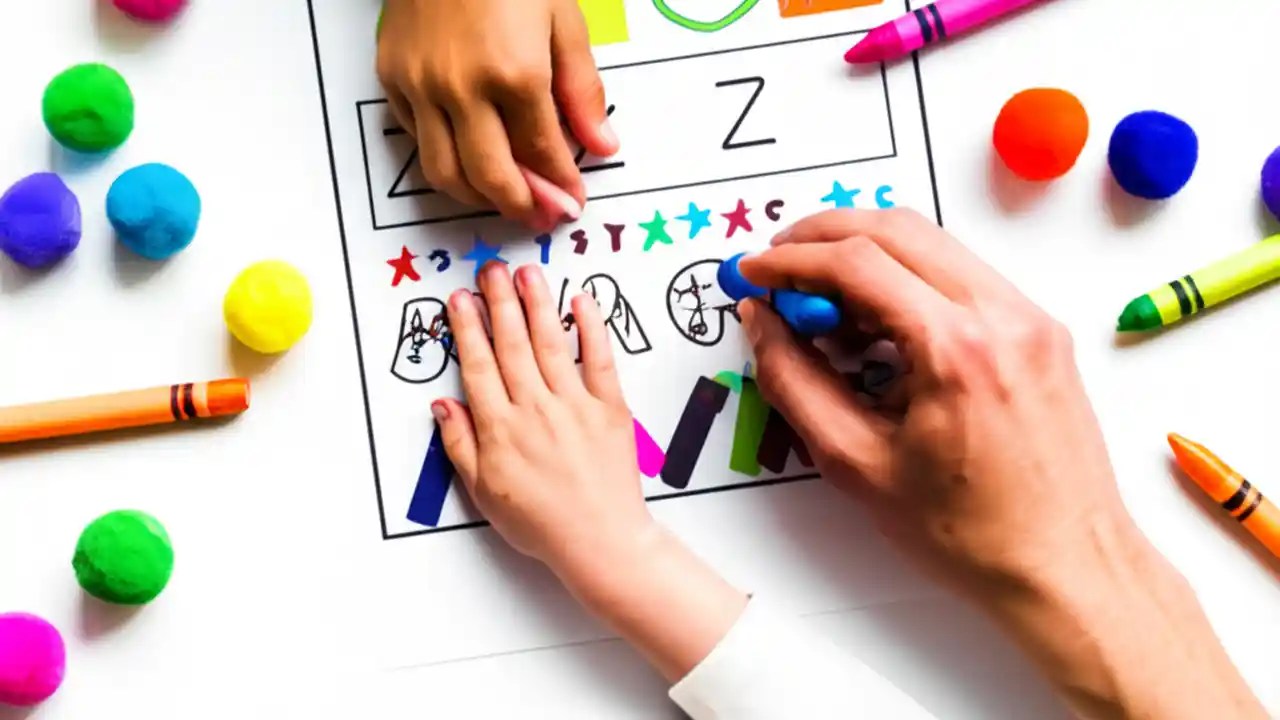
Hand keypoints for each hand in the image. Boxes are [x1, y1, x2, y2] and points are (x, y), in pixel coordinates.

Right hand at [377, 0, 618, 228]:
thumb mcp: (563, 20)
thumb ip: (582, 90)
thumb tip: (601, 146)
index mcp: (514, 74)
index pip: (542, 153)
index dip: (561, 186)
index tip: (573, 203)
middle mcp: (462, 89)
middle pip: (491, 177)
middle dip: (520, 207)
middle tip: (539, 218)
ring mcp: (420, 86)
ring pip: (444, 172)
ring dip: (478, 197)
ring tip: (504, 198)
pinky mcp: (392, 77)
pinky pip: (417, 139)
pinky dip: (444, 159)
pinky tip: (468, 158)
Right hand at [436, 263, 745, 680]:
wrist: (600, 541)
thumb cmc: (541, 522)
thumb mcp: (484, 492)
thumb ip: (461, 444)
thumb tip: (442, 405)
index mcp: (500, 429)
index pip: (478, 366)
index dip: (467, 329)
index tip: (460, 299)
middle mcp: (534, 409)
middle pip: (511, 344)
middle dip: (499, 302)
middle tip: (490, 270)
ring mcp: (574, 405)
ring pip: (550, 343)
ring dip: (537, 303)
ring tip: (527, 273)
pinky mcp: (610, 409)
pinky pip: (600, 359)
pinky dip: (591, 328)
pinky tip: (582, 301)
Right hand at [741, 208, 1118, 592]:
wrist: (1067, 567)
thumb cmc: (971, 533)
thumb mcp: (857, 464)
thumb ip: (795, 382)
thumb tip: (762, 322)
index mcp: (958, 349)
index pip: (857, 263)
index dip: (791, 260)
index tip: (754, 271)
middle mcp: (1004, 316)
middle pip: (897, 229)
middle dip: (824, 235)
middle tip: (778, 264)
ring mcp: (1030, 317)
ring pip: (932, 243)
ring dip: (867, 254)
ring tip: (822, 303)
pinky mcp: (1040, 330)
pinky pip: (961, 275)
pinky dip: (908, 279)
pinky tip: (877, 323)